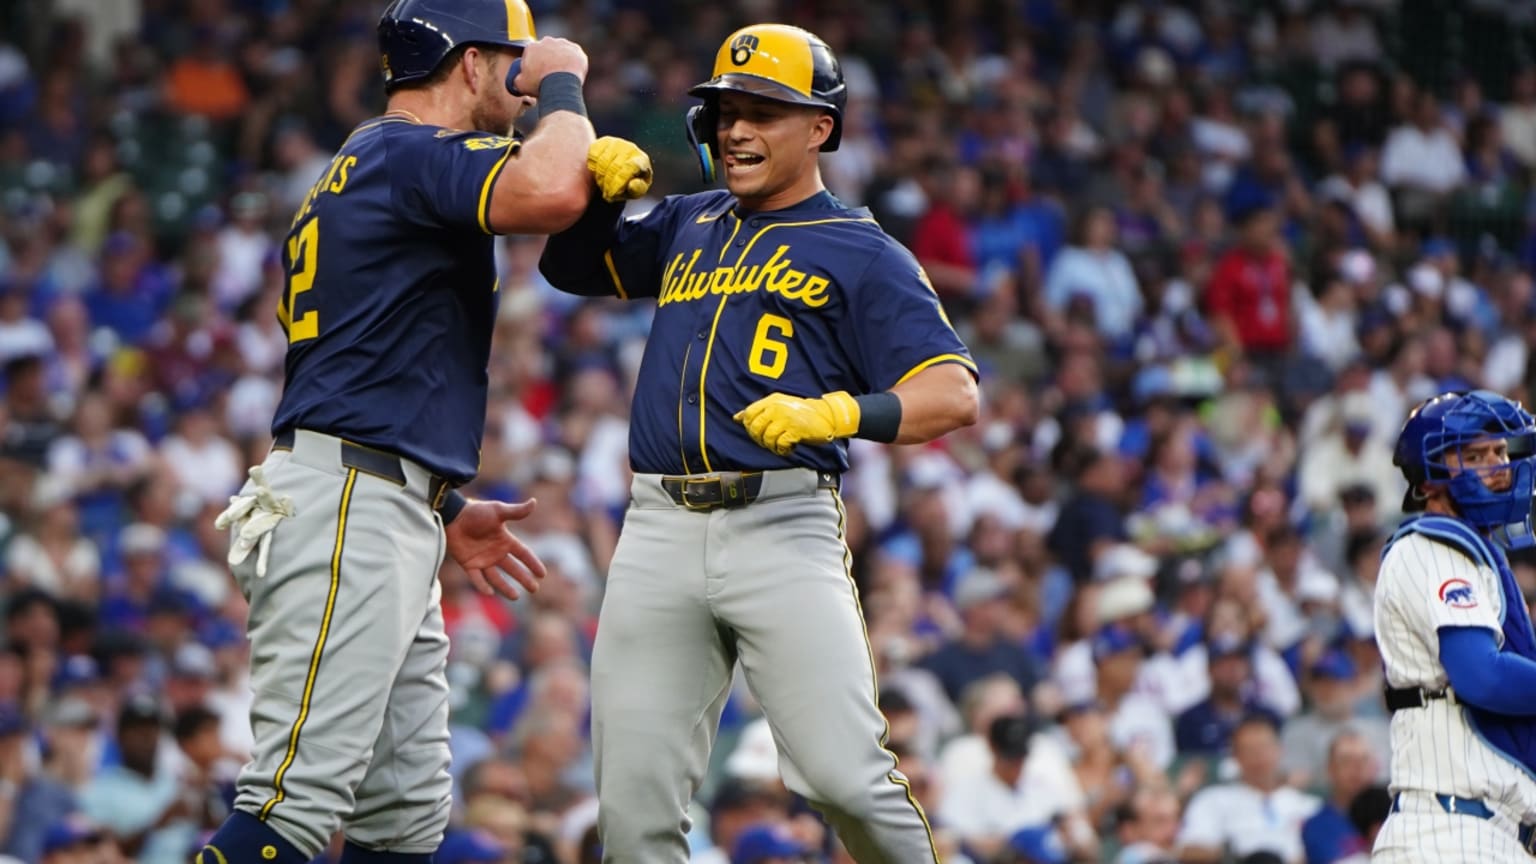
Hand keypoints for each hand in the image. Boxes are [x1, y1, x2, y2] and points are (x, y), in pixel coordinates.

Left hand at [444, 498, 547, 600]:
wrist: (452, 515)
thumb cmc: (476, 512)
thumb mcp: (497, 511)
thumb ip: (515, 511)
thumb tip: (534, 502)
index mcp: (505, 540)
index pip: (523, 554)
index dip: (533, 563)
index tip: (542, 574)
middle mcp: (495, 552)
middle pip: (513, 568)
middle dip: (524, 578)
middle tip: (534, 589)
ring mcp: (482, 559)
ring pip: (496, 577)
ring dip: (506, 587)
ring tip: (516, 596)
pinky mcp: (468, 564)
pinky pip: (477, 578)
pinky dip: (482, 586)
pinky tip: (490, 593)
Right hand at [511, 37, 588, 93]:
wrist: (560, 85)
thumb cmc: (539, 84)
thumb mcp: (521, 85)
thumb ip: (516, 80)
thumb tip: (517, 80)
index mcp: (531, 47)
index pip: (533, 55)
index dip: (536, 65)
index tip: (539, 74)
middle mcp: (547, 41)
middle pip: (548, 51)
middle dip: (549, 60)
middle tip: (552, 75)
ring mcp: (562, 44)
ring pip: (562, 52)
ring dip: (562, 60)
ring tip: (563, 75)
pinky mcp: (576, 49)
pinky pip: (575, 55)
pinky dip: (574, 62)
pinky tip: (573, 73)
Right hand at [588, 136, 652, 201]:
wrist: (621, 169)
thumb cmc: (630, 182)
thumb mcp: (636, 190)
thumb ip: (637, 189)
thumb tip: (632, 185)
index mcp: (642, 161)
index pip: (630, 167)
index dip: (619, 182)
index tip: (612, 194)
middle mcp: (631, 149)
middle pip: (615, 166)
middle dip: (608, 183)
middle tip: (607, 194)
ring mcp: (618, 143)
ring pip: (603, 161)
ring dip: (600, 177)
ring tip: (603, 185)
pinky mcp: (605, 141)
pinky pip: (594, 154)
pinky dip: (593, 167)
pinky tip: (598, 173)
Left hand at [734, 391, 858, 455]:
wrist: (826, 416)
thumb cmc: (801, 413)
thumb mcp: (779, 405)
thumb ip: (758, 410)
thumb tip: (736, 418)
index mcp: (772, 400)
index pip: (749, 413)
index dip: (750, 427)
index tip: (759, 432)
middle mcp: (777, 407)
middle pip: (755, 428)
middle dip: (760, 439)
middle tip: (770, 441)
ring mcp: (786, 418)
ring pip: (767, 438)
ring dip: (772, 446)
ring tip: (781, 445)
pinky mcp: (795, 430)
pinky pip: (780, 444)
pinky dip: (783, 450)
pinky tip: (789, 447)